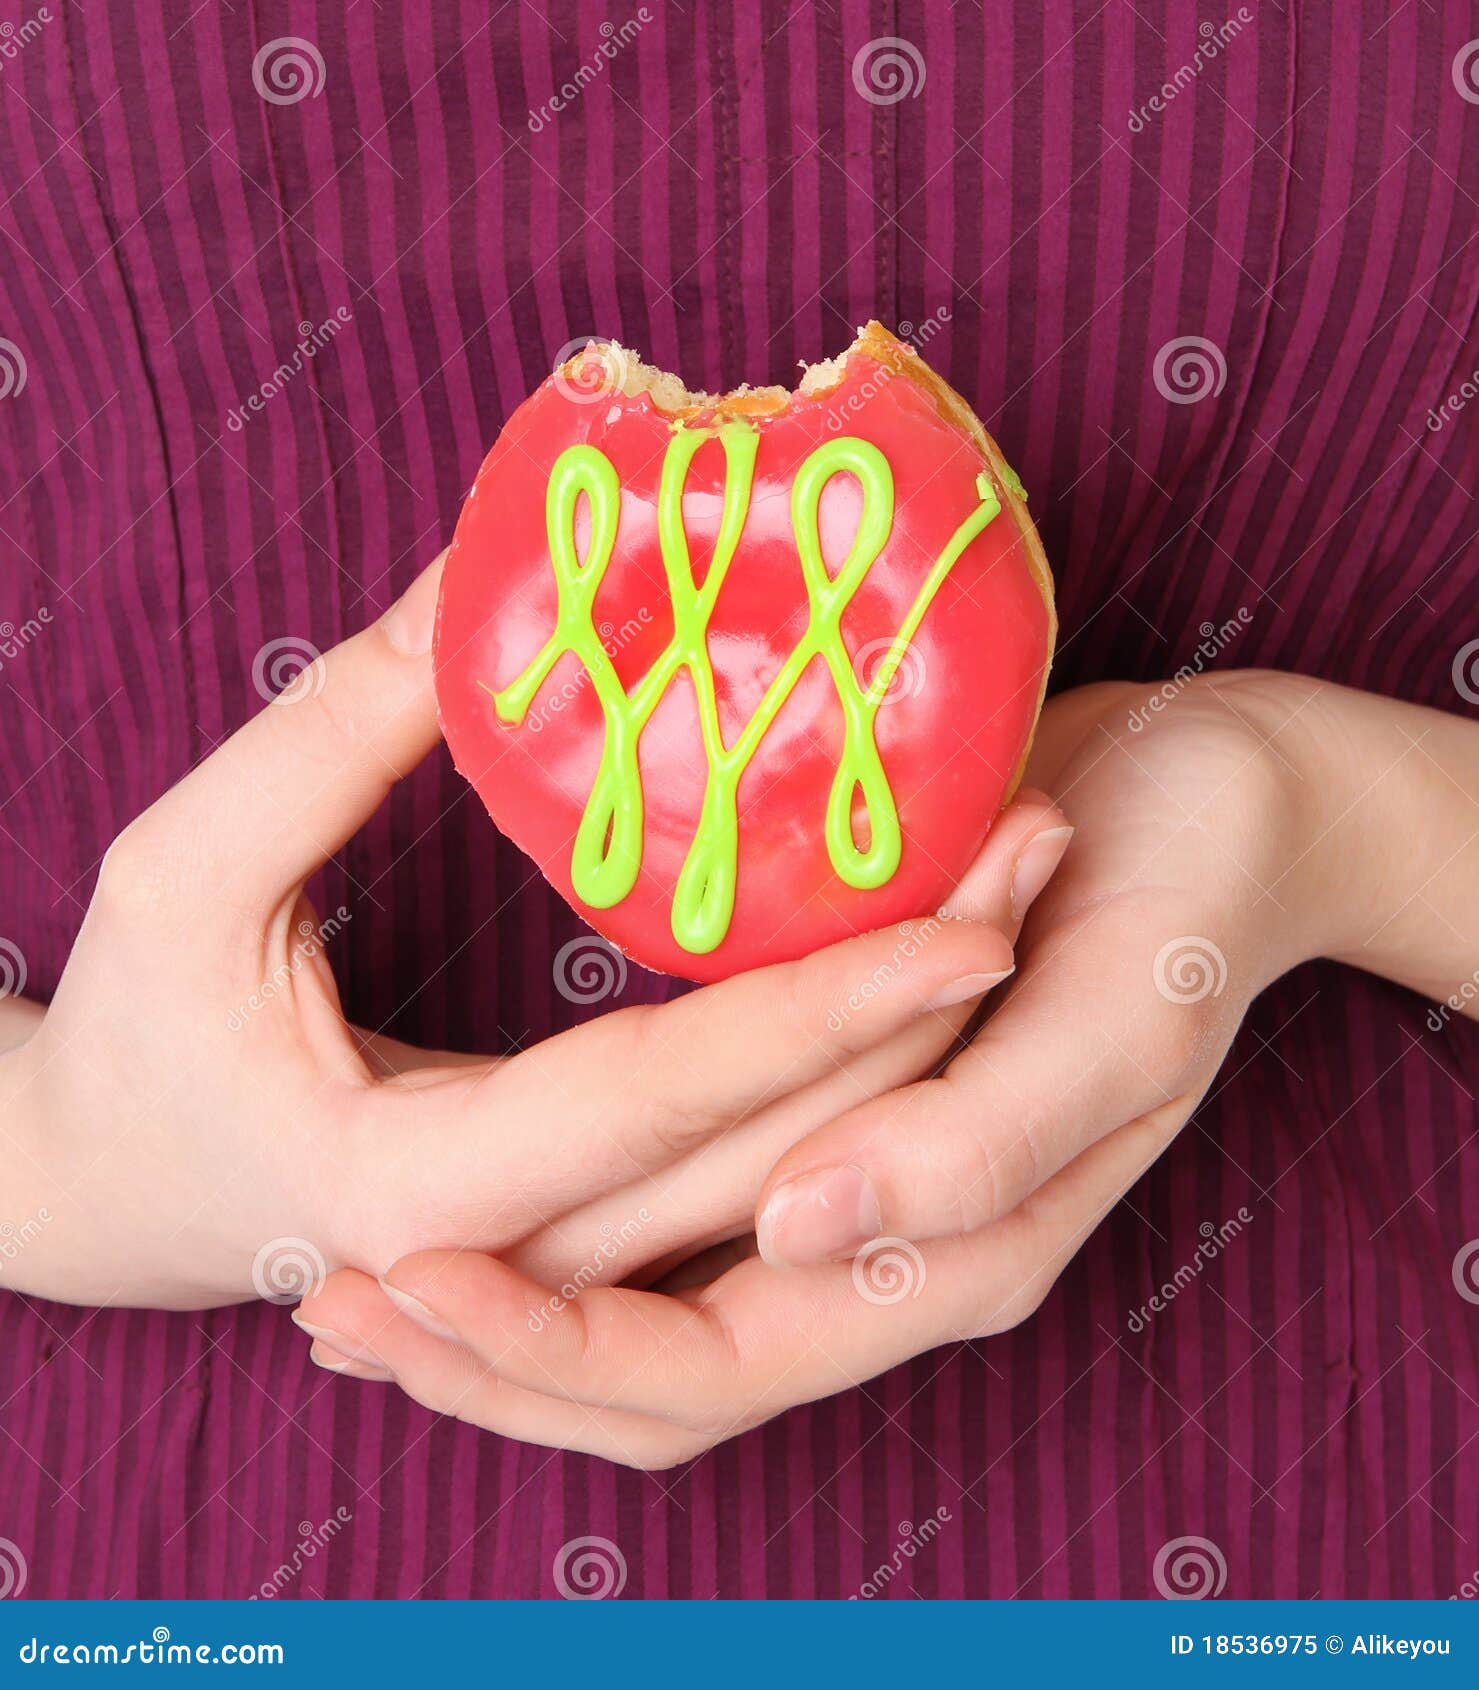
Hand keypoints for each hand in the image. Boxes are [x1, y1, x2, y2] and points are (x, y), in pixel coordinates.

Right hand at [0, 555, 1020, 1309]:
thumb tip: (478, 576)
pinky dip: (832, 1072)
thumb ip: (334, 735)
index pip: (669, 1095)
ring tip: (1006, 888)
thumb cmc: (130, 1030)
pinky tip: (906, 960)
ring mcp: (564, 1259)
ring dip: (903, 1049)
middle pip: (770, 1159)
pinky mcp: (586, 1229)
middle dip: (918, 1022)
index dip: (829, 1006)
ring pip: (778, 1181)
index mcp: (420, 1189)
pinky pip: (739, 1167)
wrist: (105, 1184)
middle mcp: (520, 1254)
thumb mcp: (191, 868)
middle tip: (1036, 854)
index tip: (971, 914)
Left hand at [291, 670, 1348, 1463]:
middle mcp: (892, 1252)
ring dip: (509, 1320)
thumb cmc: (1193, 884)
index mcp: (956, 1248)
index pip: (718, 1360)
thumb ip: (978, 1143)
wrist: (1227, 804)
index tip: (410, 1280)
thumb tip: (792, 1231)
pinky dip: (559, 1246)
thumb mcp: (1124, 1010)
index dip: (557, 1341)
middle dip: (492, 1360)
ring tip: (351, 1297)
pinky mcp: (830, 1120)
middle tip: (327, 1311)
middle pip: (658, 1377)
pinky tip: (461, 1215)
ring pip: (651, 1317)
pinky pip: (671, 1226)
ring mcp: (858, 1193)